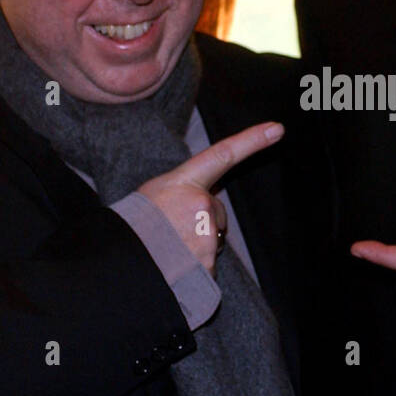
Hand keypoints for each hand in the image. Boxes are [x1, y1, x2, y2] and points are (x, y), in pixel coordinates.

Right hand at [139, 121, 283, 275]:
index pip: (223, 154)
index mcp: (183, 181)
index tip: (277, 129)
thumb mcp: (154, 195)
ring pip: (213, 238)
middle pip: (216, 211)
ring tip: (167, 249)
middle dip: (201, 221)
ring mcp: (206, 234)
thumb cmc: (132, 226)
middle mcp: (199, 204)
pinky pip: (208, 263)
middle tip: (170, 230)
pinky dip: (195, 267)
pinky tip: (174, 266)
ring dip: (196, 245)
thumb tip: (208, 200)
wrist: (118, 261)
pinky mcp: (208, 262)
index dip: (252, 140)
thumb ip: (184, 192)